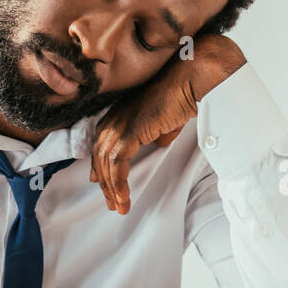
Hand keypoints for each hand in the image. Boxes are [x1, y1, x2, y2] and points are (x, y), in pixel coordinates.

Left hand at [89, 35, 245, 213]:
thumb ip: (158, 132)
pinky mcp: (129, 131)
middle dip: (105, 183)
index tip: (104, 186)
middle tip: (113, 203)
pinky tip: (125, 197)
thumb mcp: (166, 120)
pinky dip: (118, 183)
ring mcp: (120, 124)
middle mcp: (114, 119)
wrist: (189, 80)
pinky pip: (116, 164)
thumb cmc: (181, 95)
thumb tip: (158, 143)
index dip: (101, 167)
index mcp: (120, 114)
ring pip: (105, 164)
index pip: (102, 145)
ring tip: (120, 206)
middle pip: (99, 157)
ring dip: (112, 188)